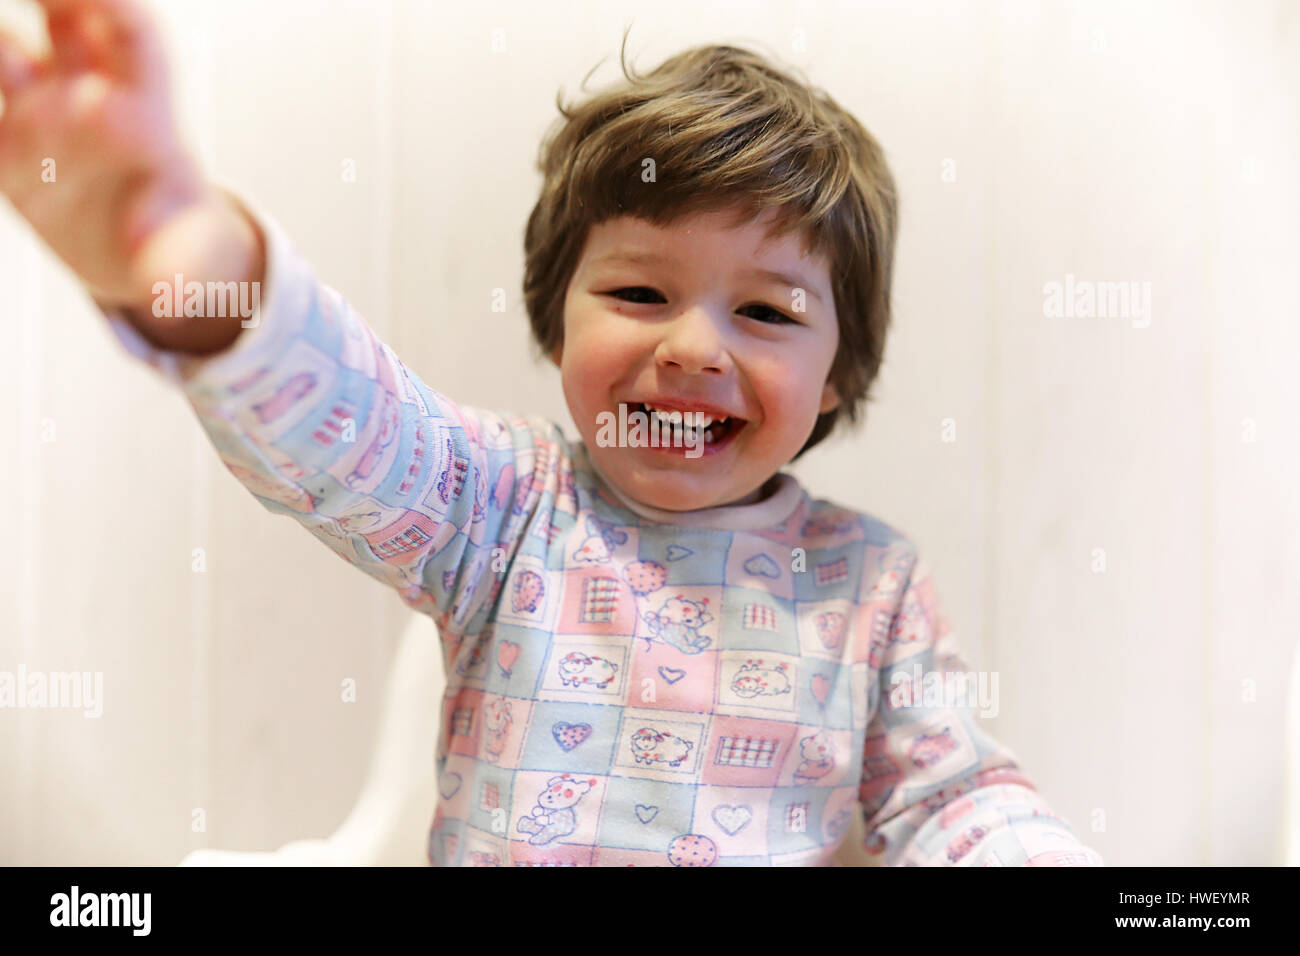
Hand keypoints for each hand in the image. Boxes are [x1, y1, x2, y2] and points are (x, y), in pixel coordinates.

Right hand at [0, 0, 258, 315]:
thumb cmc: (178, 237)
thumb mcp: (189, 251)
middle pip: (66, 18)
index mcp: (145, 112)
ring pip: (6, 51)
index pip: (132, 34)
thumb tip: (172, 284)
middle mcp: (90, 100)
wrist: (144, 262)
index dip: (112, 2)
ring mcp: (43, 118)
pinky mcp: (7, 149)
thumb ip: (178, 258)